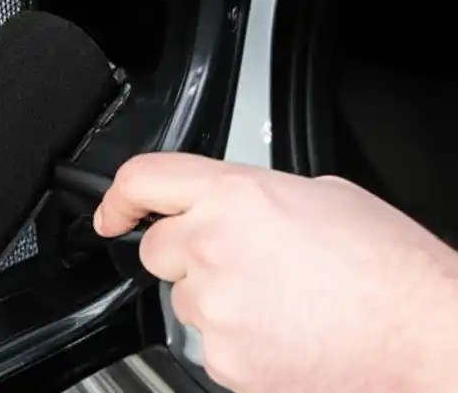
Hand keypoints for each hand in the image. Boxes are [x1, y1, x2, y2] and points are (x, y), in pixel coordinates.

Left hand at [95, 153, 457, 391]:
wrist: (426, 337)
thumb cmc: (391, 269)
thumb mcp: (321, 195)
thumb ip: (252, 195)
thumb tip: (228, 204)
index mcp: (235, 196)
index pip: (143, 180)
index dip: (118, 197)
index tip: (111, 213)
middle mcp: (213, 246)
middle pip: (159, 249)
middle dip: (189, 255)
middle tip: (248, 265)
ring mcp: (214, 307)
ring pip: (185, 300)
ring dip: (218, 300)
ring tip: (285, 302)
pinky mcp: (222, 358)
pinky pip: (208, 344)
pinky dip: (238, 341)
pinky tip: (285, 333)